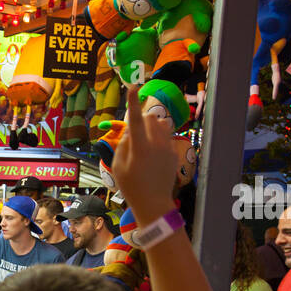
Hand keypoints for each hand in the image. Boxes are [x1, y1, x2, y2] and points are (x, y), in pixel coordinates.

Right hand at [113, 86, 179, 228]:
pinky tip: (152, 153)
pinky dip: (158, 137)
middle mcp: (156, 144)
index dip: (132, 102)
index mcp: (139, 147)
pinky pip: (167, 136)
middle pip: (151, 117)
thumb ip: (122, 145)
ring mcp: (167, 148)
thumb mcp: (118, 166)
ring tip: (145, 139)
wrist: (153, 203)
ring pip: (162, 123)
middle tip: (135, 132)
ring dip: (153, 125)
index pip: (136, 119)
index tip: (132, 87)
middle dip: (143, 118)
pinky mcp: (173, 153)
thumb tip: (130, 131)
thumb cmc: (131, 187)